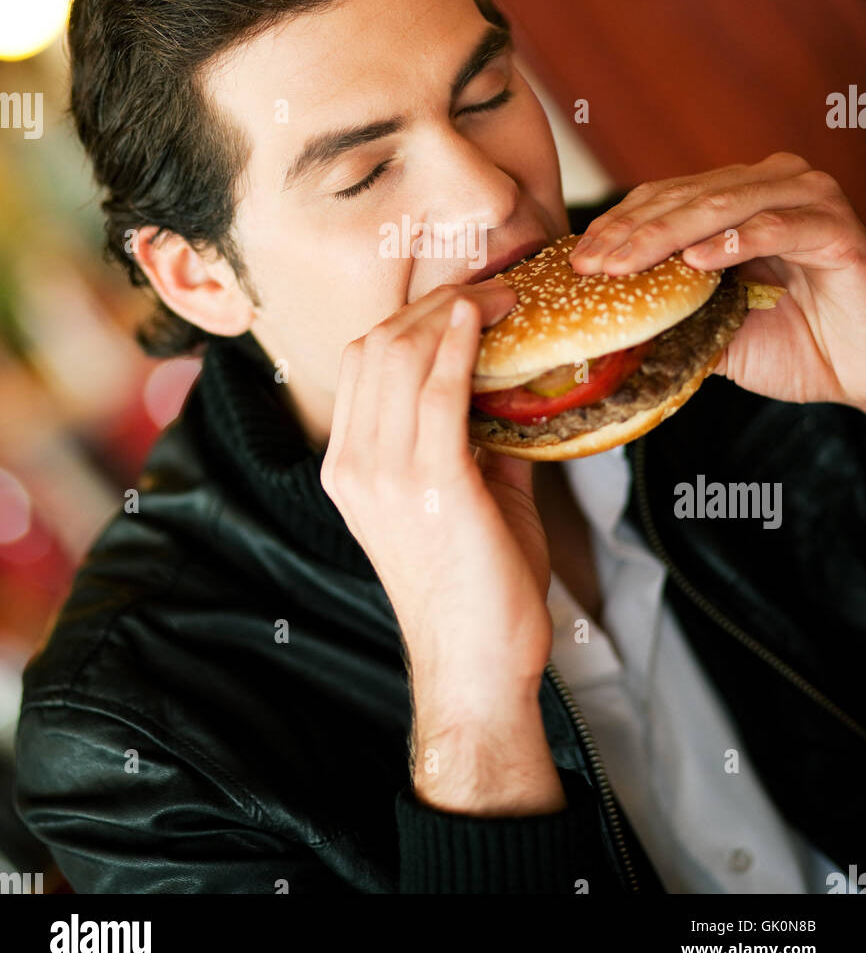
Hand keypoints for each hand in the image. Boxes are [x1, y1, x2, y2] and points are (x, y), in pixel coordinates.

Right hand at [320, 280, 554, 716]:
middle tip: (493, 286)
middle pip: (376, 346)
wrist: (477, 667)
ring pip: (401, 356)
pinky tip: (484, 319)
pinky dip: (460, 345)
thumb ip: (476, 439)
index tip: (465, 298)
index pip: (363, 363)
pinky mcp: (430, 486)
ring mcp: (384, 476)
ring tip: (501, 294)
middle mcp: (354, 466)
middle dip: (435, 302)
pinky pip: (438, 392)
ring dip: (455, 312)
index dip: (411, 317)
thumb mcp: (462, 498)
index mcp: (350, 468)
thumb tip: (512, 387)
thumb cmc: (475, 590)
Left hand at [568, 152, 865, 410]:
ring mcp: (807, 199)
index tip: (577, 258)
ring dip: (667, 234)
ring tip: (625, 263)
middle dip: (630, 232)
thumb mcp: (717, 327)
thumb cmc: (800, 344)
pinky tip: (695, 261)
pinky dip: (733, 243)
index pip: (664, 198)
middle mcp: (773, 184)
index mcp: (741, 197)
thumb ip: (671, 310)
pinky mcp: (834, 229)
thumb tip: (602, 320)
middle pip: (685, 197)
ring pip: (722, 205)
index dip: (618, 225)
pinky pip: (776, 228)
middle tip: (590, 264)